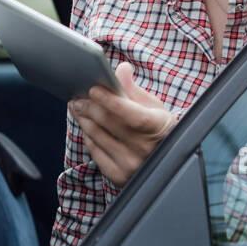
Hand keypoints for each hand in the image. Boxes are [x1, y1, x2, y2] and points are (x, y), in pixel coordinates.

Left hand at [70, 62, 176, 188]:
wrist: (167, 159)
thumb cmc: (158, 129)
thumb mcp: (154, 107)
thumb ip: (134, 89)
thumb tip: (121, 69)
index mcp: (157, 127)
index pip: (130, 114)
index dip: (109, 101)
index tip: (94, 89)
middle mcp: (145, 148)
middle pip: (108, 123)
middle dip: (89, 107)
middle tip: (78, 99)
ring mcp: (131, 164)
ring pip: (98, 136)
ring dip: (84, 120)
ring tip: (79, 109)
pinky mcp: (119, 176)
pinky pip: (95, 152)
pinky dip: (89, 137)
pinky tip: (87, 127)